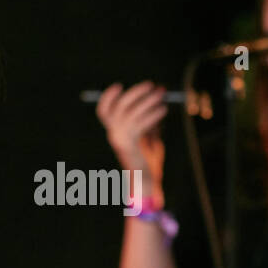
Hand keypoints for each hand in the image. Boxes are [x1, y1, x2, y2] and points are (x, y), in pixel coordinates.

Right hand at [96, 81, 166, 195]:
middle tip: (151, 85)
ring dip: (147, 101)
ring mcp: (120, 140)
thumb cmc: (148, 161)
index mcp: (114, 133)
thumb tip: (156, 99)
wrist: (146, 182)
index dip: (108, 97)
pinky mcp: (130, 145)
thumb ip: (149, 121)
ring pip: (131, 113)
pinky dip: (153, 114)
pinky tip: (163, 110)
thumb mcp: (148, 137)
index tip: (118, 85)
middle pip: (119, 107)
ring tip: (161, 96)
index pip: (103, 111)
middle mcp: (113, 135)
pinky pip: (141, 124)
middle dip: (135, 93)